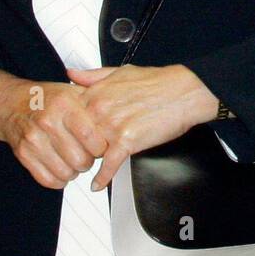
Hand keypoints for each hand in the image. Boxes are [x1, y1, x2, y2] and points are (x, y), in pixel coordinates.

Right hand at [0, 79, 108, 190]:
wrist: (13, 104)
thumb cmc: (48, 98)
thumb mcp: (73, 91)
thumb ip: (96, 101)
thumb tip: (118, 113)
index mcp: (64, 104)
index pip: (90, 135)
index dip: (101, 146)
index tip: (103, 146)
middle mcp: (48, 121)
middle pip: (79, 158)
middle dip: (89, 161)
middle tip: (90, 156)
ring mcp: (34, 139)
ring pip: (65, 172)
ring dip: (75, 172)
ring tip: (77, 161)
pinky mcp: (24, 154)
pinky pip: (47, 179)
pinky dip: (59, 180)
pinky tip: (63, 169)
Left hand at [67, 64, 217, 190]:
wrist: (186, 91)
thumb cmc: (159, 82)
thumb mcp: (121, 71)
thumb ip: (93, 75)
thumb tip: (72, 74)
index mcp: (97, 93)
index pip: (68, 117)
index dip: (70, 129)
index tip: (70, 135)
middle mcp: (100, 109)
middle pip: (76, 138)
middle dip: (80, 147)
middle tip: (83, 153)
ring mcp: (112, 126)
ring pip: (89, 153)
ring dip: (91, 162)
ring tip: (92, 166)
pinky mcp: (127, 142)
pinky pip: (108, 166)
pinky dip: (102, 178)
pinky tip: (99, 183)